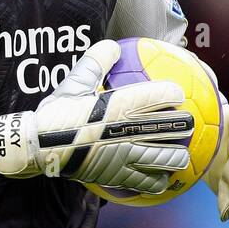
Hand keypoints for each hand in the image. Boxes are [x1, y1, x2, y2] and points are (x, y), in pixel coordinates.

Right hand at [0, 40, 192, 193]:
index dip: (173, 94)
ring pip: (167, 158)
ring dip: (177, 154)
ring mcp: (126, 157)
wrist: (39, 146)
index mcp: (120, 105)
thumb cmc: (58, 114)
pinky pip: (149, 182)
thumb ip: (96, 61)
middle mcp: (128, 131)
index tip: (176, 94)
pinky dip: (160, 179)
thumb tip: (113, 45)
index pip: (160, 96)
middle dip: (185, 124)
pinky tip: (161, 176)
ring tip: (179, 152)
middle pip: (172, 128)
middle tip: (188, 123)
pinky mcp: (119, 177)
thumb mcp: (74, 83)